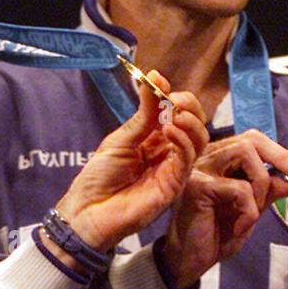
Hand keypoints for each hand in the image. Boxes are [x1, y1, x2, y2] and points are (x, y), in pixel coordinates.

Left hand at [50, 70, 207, 265]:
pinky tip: (170, 131)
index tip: (162, 85)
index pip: (178, 112)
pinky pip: (188, 159)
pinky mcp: (174, 185)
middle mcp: (168, 152)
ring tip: (174, 115)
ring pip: (199, 141)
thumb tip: (155, 76)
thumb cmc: (99, 177)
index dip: (175, 97)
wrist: (88, 212)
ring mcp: (173, 169)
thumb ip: (144, 113)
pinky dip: (183, 141)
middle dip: (189, 107)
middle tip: (175, 101)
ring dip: (190, 123)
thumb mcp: (122, 138)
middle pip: (195, 124)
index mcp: (154, 138)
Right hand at [161, 129, 287, 288]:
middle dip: (283, 157)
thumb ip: (272, 189)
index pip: (256, 141)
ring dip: (261, 186)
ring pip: (245, 155)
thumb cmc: (218, 232)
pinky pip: (239, 188)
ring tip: (254, 211)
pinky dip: (248, 211)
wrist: (190, 260)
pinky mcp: (197, 186)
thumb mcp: (253, 207)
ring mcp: (200, 168)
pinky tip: (239, 227)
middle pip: (251, 139)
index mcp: (221, 158)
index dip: (284, 153)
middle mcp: (208, 156)